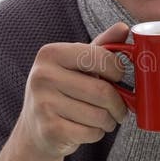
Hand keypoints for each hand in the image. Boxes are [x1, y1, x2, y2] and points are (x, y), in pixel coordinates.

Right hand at [18, 22, 129, 158]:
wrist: (35, 129)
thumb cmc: (63, 91)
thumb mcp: (78, 65)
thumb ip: (102, 46)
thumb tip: (124, 27)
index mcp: (51, 53)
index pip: (100, 57)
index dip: (118, 71)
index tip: (118, 78)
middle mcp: (43, 76)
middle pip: (103, 91)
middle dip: (119, 104)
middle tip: (120, 109)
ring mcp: (43, 104)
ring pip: (100, 115)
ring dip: (109, 121)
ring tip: (103, 119)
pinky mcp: (49, 130)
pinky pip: (91, 132)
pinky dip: (97, 133)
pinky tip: (87, 129)